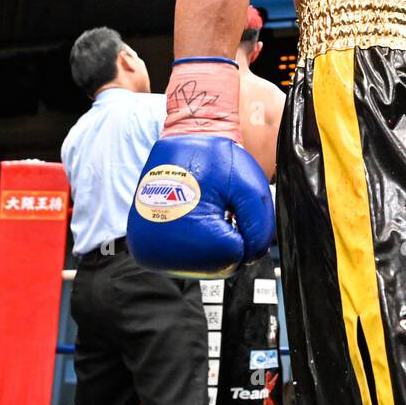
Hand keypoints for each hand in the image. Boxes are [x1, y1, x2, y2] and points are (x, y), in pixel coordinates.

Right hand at [127, 58, 274, 277]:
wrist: (182, 140)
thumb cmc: (216, 158)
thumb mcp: (251, 188)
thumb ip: (261, 228)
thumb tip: (252, 257)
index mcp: (187, 240)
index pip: (234, 256)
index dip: (243, 229)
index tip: (230, 204)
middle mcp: (159, 254)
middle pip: (217, 265)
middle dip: (227, 236)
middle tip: (217, 203)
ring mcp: (147, 252)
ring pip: (202, 264)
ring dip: (211, 240)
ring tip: (203, 207)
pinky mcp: (144, 249)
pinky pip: (185, 257)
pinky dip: (195, 241)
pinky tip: (192, 215)